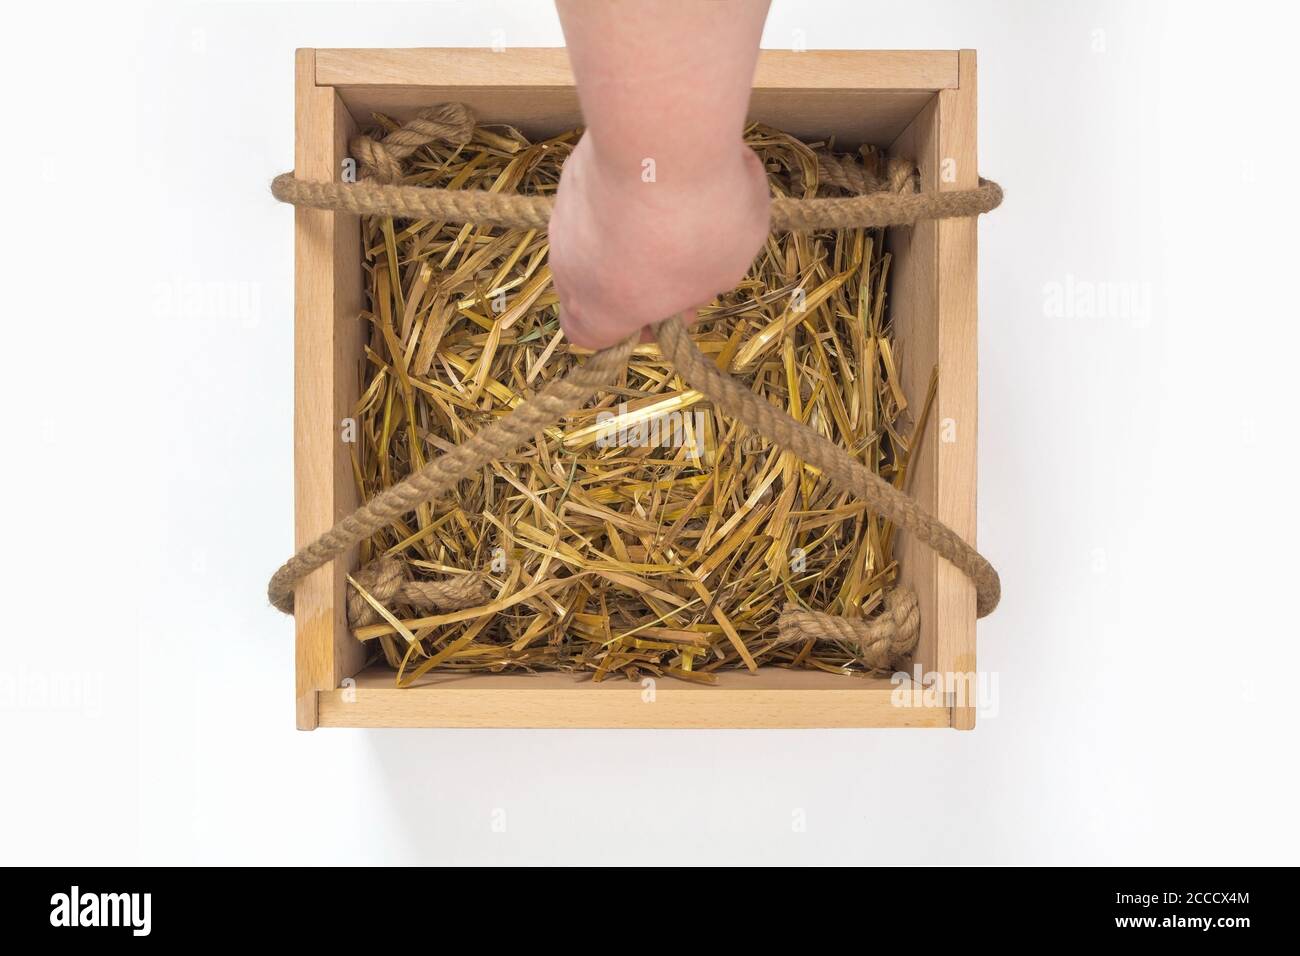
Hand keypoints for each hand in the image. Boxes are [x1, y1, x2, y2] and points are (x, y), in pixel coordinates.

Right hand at [548, 135, 770, 349]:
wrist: (661, 133)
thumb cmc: (699, 222)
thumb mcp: (726, 270)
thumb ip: (702, 284)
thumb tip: (696, 275)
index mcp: (602, 310)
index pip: (589, 338)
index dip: (630, 329)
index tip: (669, 308)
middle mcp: (570, 268)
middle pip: (593, 285)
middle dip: (635, 277)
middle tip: (681, 258)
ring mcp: (564, 216)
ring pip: (595, 237)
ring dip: (629, 231)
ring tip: (678, 204)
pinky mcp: (572, 171)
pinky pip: (600, 195)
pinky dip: (626, 191)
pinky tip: (666, 168)